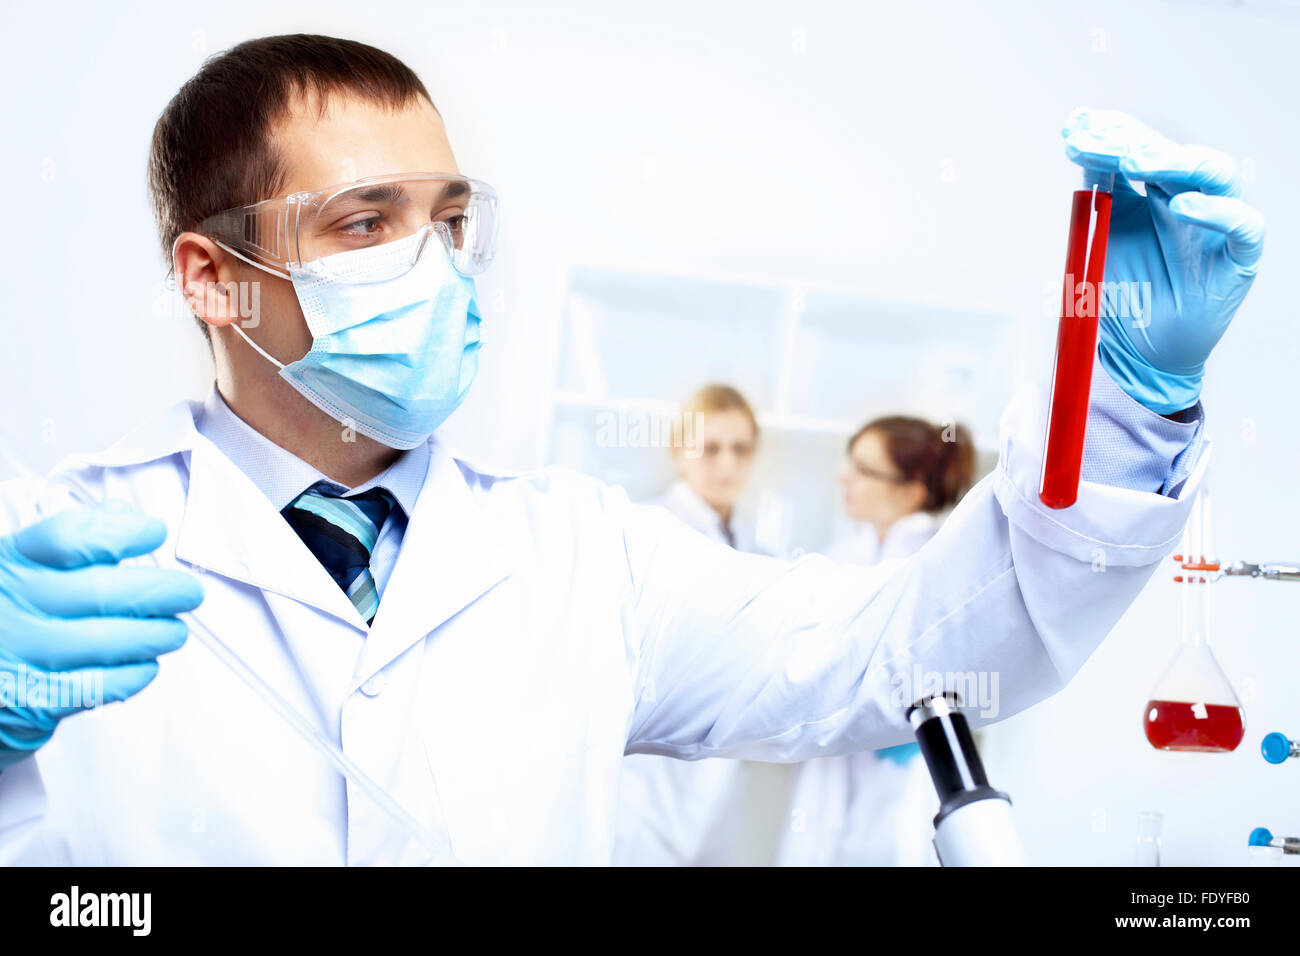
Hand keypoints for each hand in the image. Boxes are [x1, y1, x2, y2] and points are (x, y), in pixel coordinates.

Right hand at [0, 500, 202, 769]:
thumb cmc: (8, 616)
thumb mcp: (24, 568)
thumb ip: (73, 540)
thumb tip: (122, 514)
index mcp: (11, 563)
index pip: (69, 537)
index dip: (122, 532)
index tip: (155, 532)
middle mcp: (11, 605)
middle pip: (99, 590)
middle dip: (157, 591)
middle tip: (189, 592)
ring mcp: (20, 653)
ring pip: (103, 640)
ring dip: (153, 635)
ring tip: (175, 631)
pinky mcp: (33, 700)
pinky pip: (95, 686)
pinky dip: (131, 674)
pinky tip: (146, 664)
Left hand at [1062, 108, 1264, 413]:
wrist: (1140, 351)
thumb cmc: (1125, 294)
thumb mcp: (1103, 239)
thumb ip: (1099, 197)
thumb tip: (1084, 147)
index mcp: (1155, 192)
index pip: (1139, 147)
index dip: (1109, 132)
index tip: (1072, 125)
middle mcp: (1190, 199)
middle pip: (1171, 154)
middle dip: (1129, 142)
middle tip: (1093, 139)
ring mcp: (1218, 225)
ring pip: (1216, 173)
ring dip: (1174, 161)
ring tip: (1135, 163)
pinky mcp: (1239, 258)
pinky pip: (1243, 226)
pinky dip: (1217, 212)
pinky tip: (1183, 207)